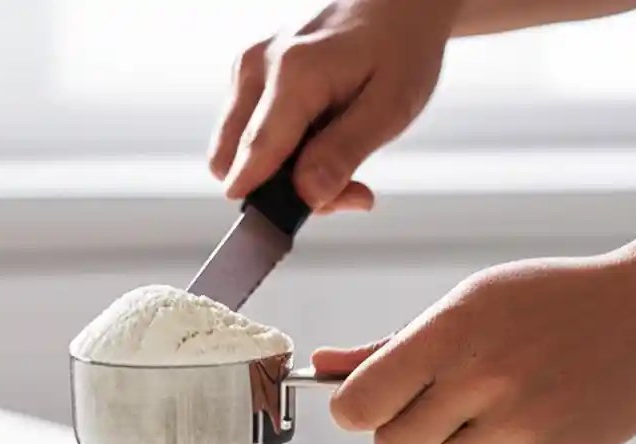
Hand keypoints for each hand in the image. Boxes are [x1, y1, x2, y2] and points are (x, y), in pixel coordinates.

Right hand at [209, 0, 457, 213]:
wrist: (394, 9)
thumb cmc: (399, 52)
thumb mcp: (391, 108)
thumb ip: (345, 152)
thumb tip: (307, 196)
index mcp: (292, 73)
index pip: (255, 156)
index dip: (266, 204)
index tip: (287, 230)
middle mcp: (256, 67)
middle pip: (236, 163)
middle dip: (282, 192)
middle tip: (345, 190)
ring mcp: (246, 70)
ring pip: (236, 155)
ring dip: (282, 177)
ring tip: (338, 166)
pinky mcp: (246, 78)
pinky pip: (245, 138)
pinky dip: (279, 156)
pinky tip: (320, 144)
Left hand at [312, 256, 635, 443]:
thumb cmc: (549, 303)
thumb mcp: (469, 302)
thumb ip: (391, 345)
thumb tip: (320, 366)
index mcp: (452, 334)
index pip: (360, 405)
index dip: (354, 409)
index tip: (368, 403)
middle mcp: (484, 384)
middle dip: (400, 431)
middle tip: (432, 405)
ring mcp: (522, 430)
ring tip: (489, 407)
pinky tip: (534, 415)